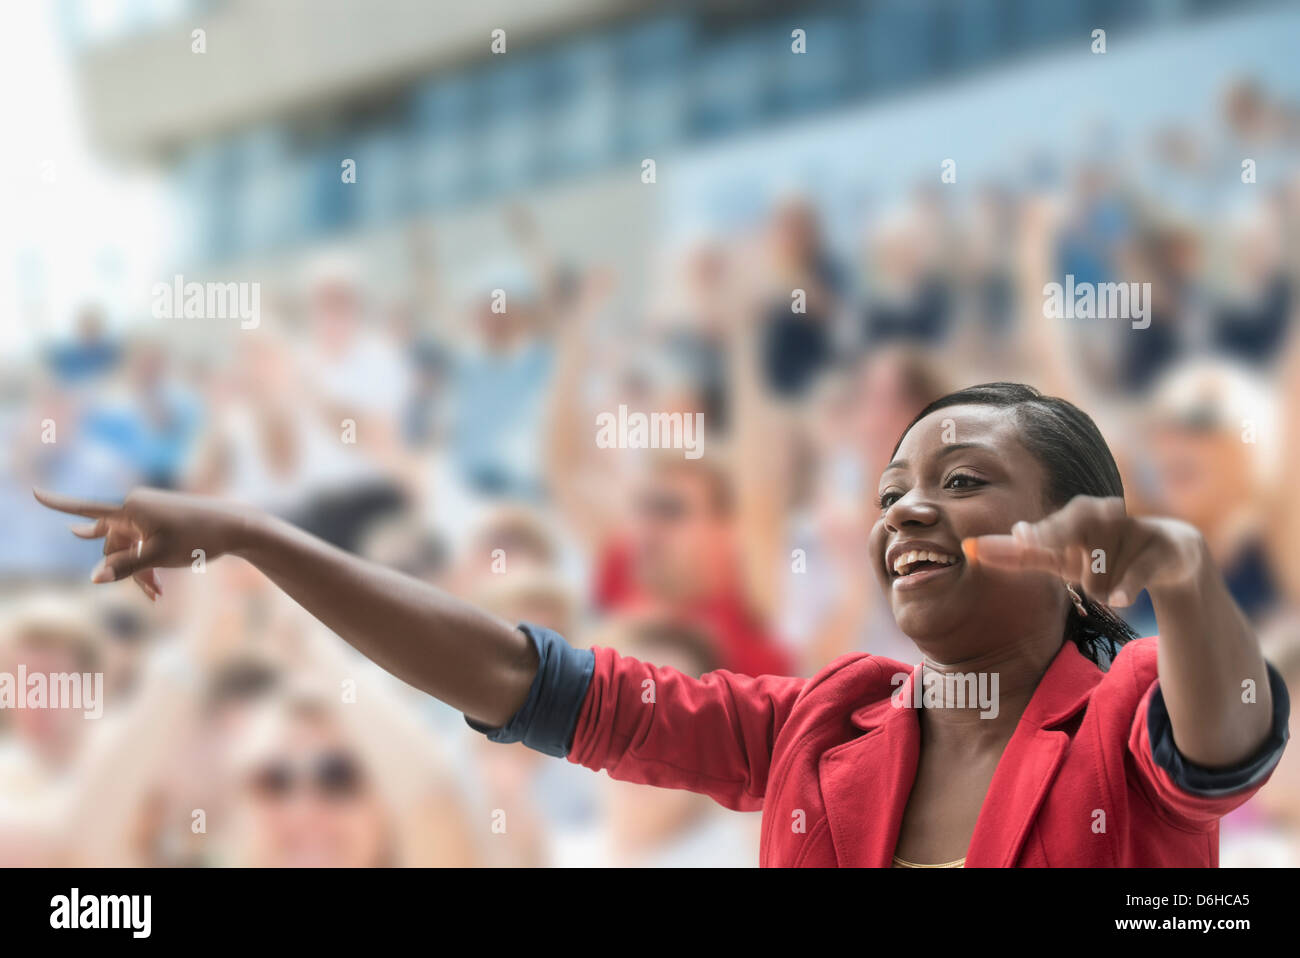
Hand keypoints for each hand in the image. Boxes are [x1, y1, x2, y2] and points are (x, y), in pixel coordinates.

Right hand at [33, 487, 259, 595]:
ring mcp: (147, 512)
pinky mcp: (159, 519)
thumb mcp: (159, 556)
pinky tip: (157, 587)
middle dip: (125, 570)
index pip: (86, 509)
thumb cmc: (197, 538)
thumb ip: (125, 567)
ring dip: (139, 571)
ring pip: (128, 548)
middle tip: (153, 594)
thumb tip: (93, 578)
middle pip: (112, 543)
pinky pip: (142, 544)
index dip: (58, 504)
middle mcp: (134, 504)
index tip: (34, 493)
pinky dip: (147, 563)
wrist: (234, 527)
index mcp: (129, 506)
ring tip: (159, 594)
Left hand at [961, 495, 1208, 607]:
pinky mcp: (1161, 545)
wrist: (1168, 554)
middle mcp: (1100, 518)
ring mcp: (1131, 529)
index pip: (1045, 529)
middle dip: (1052, 534)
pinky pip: (1138, 570)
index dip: (1033, 534)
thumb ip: (1021, 556)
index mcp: (1072, 521)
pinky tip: (1119, 601)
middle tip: (1028, 540)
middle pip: (1072, 527)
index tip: (1017, 536)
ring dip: (1100, 587)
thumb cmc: (1102, 554)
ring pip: (1100, 569)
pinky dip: (1128, 586)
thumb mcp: (1062, 559)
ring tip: (1110, 586)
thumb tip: (970, 549)